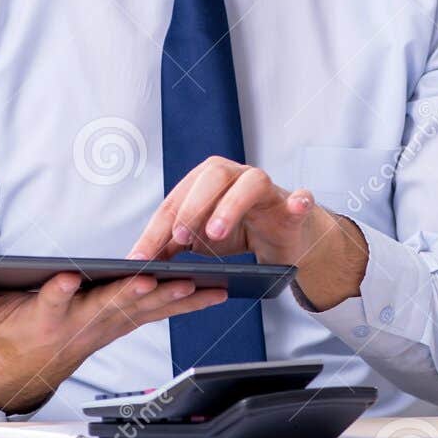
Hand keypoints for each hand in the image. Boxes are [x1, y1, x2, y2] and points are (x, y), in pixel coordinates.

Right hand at [0, 273, 228, 414]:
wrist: (34, 365)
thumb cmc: (11, 329)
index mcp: (47, 315)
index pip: (52, 300)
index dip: (58, 290)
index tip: (67, 276)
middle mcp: (83, 321)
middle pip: (110, 304)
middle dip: (134, 292)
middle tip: (158, 278)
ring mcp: (109, 323)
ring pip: (145, 309)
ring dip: (174, 298)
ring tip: (203, 284)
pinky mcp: (127, 321)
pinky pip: (161, 312)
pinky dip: (188, 302)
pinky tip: (216, 291)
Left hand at [126, 156, 369, 309]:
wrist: (281, 237)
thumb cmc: (236, 232)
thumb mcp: (199, 241)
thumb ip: (172, 246)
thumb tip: (137, 261)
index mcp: (205, 182)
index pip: (176, 200)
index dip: (157, 228)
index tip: (142, 255)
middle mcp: (234, 176)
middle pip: (211, 176)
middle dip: (192, 206)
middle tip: (179, 237)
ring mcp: (266, 188)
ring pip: (251, 182)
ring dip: (231, 205)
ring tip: (218, 232)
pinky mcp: (293, 205)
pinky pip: (300, 198)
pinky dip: (300, 201)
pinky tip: (298, 205)